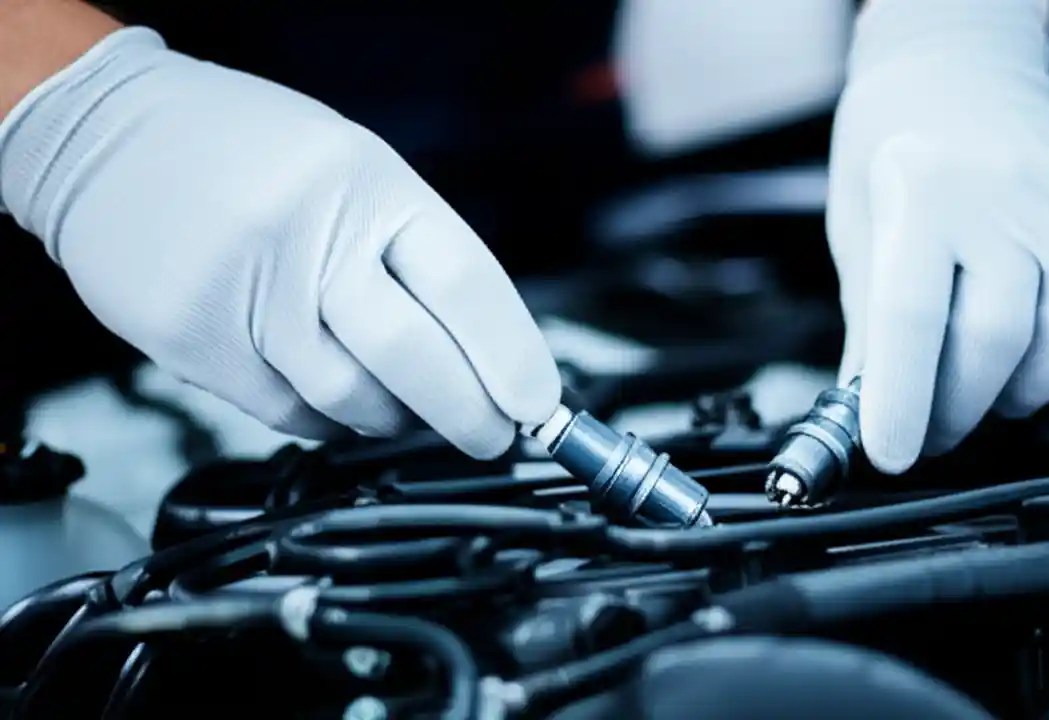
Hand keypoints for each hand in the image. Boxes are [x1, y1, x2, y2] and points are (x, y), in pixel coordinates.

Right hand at [0, 27, 560, 457]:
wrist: (105, 137)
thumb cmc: (242, 149)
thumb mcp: (350, 165)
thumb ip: (409, 250)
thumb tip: (481, 345)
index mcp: (367, 184)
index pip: (467, 285)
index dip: (512, 358)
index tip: (539, 405)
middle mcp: (310, 238)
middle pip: (414, 359)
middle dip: (469, 414)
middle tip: (493, 435)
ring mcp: (248, 294)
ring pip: (350, 398)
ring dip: (396, 419)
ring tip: (411, 410)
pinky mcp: (196, 344)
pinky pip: (288, 413)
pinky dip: (327, 419)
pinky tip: (336, 399)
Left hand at [827, 0, 1048, 472]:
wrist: (952, 68)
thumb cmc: (892, 148)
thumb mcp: (857, 229)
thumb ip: (869, 322)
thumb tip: (870, 412)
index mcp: (920, 191)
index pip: (910, 312)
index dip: (901, 398)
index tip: (891, 454)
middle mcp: (1000, 191)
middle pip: (998, 330)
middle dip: (961, 407)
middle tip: (934, 428)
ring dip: (1029, 387)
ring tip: (991, 393)